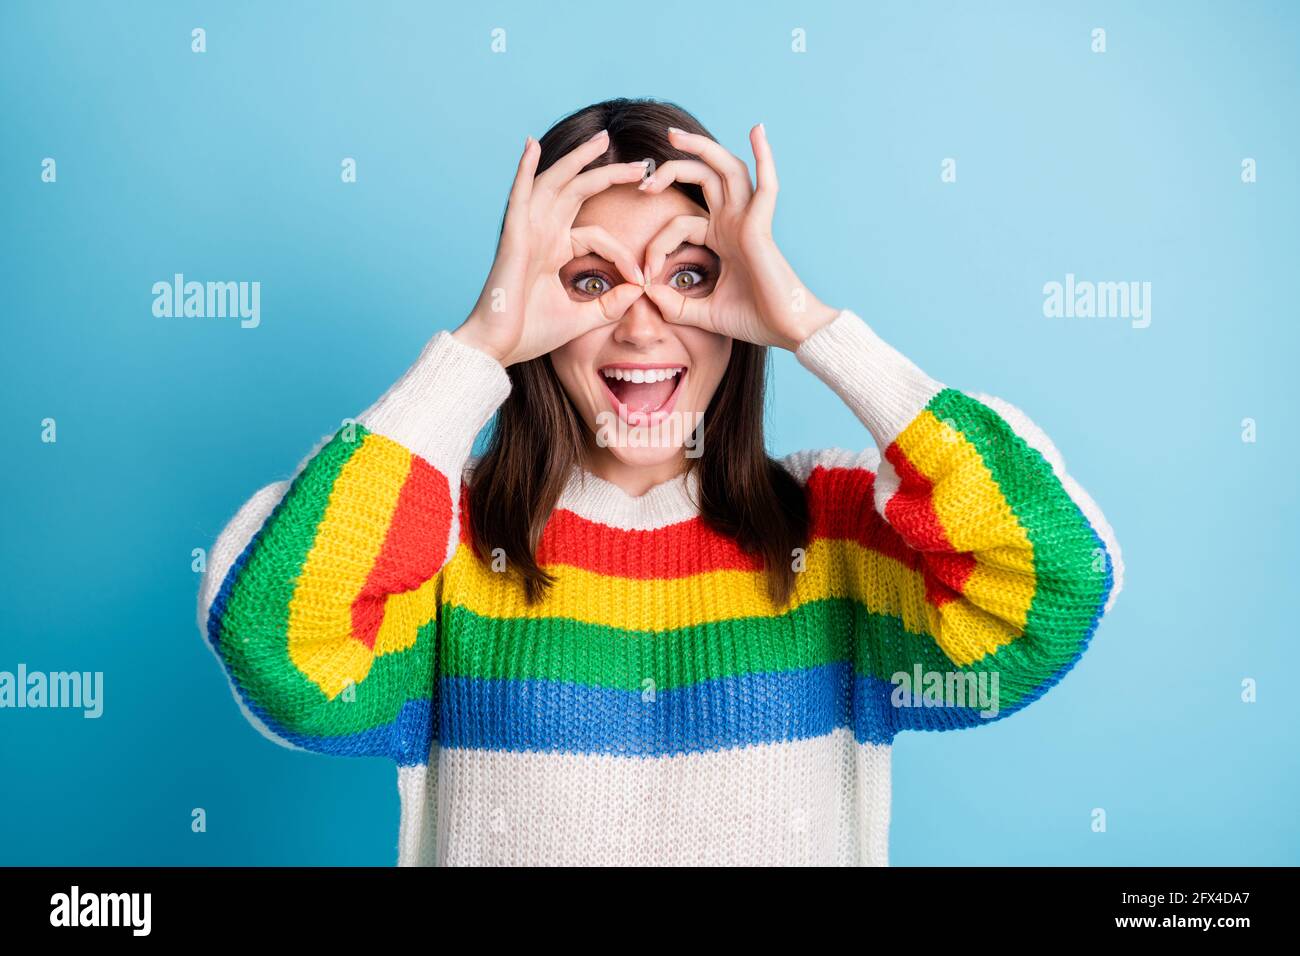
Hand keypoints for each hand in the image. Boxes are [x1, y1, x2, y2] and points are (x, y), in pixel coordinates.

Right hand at [454, 130, 648, 366]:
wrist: (497, 348)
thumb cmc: (530, 334)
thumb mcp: (580, 318)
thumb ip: (609, 306)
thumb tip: (638, 291)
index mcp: (554, 251)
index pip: (598, 236)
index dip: (623, 255)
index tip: (642, 278)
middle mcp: (541, 234)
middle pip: (577, 191)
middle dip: (607, 173)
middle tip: (640, 163)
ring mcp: (526, 232)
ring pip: (555, 184)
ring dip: (577, 160)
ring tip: (601, 140)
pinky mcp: (513, 238)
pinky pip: (519, 197)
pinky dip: (524, 170)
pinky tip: (531, 146)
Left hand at [638, 124, 838, 351]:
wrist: (786, 331)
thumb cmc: (753, 320)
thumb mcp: (701, 313)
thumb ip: (674, 304)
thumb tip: (645, 291)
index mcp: (721, 238)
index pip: (680, 223)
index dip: (656, 245)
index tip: (643, 274)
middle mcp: (734, 222)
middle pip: (704, 178)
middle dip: (674, 167)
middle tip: (644, 171)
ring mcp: (749, 220)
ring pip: (727, 170)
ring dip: (702, 148)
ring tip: (674, 136)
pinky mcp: (761, 227)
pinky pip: (766, 186)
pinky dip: (765, 157)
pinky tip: (757, 130)